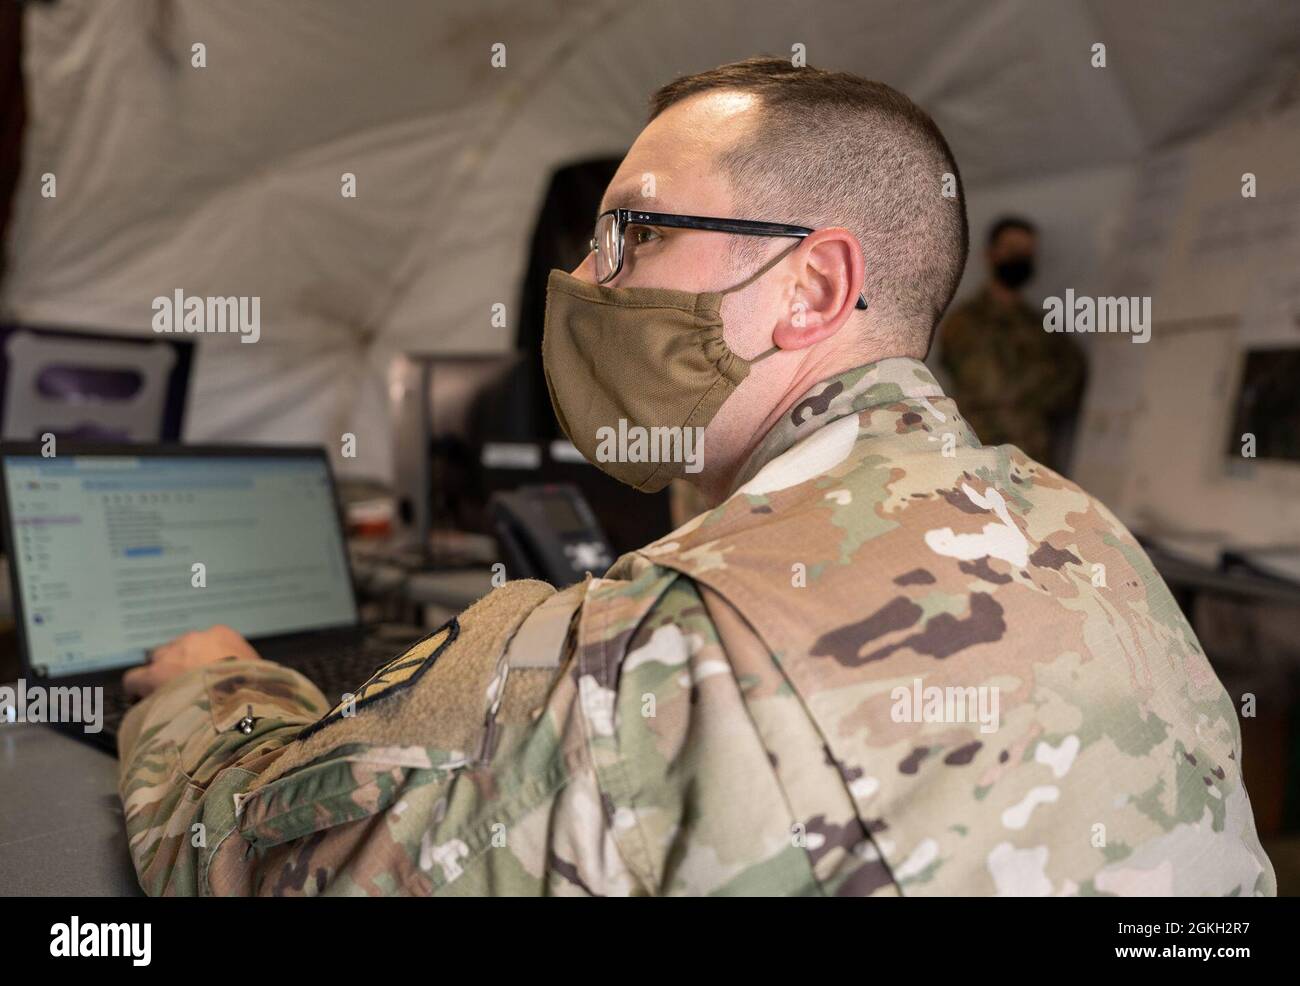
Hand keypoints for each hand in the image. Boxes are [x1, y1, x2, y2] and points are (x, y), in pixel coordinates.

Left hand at [123, 624, 261, 698]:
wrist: (237, 702)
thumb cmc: (255, 690)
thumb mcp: (260, 675)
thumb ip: (246, 672)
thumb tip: (247, 684)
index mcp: (223, 635)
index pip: (207, 643)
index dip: (204, 662)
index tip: (207, 678)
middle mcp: (194, 640)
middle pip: (180, 651)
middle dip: (181, 668)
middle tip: (189, 691)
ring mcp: (171, 656)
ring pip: (158, 663)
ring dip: (162, 678)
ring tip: (168, 701)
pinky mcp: (152, 676)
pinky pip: (135, 679)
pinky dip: (138, 690)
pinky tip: (143, 703)